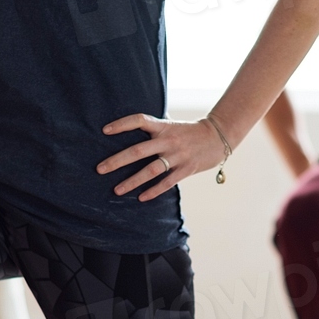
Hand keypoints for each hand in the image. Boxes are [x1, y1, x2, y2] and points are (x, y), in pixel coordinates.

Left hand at [98, 114, 228, 201]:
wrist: (218, 136)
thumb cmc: (189, 132)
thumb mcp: (171, 125)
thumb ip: (154, 128)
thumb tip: (133, 129)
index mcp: (163, 127)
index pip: (139, 120)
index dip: (122, 124)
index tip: (104, 130)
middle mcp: (168, 141)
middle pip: (138, 151)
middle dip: (117, 161)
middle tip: (100, 169)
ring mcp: (177, 156)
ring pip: (150, 170)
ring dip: (132, 181)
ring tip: (117, 190)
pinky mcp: (186, 169)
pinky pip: (167, 182)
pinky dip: (153, 191)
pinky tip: (141, 197)